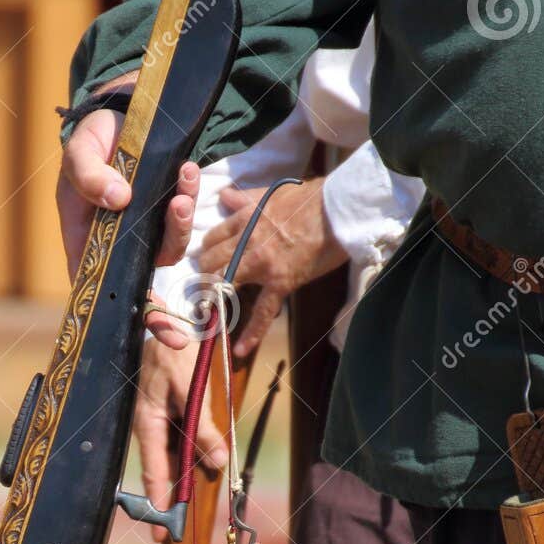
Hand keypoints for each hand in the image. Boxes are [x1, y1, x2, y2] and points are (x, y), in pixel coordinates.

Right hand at [56, 81, 198, 344]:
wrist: (122, 110)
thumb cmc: (92, 137)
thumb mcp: (81, 149)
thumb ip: (89, 174)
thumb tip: (116, 200)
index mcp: (84, 239)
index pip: (99, 288)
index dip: (121, 313)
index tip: (146, 327)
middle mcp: (114, 243)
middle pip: (137, 286)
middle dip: (160, 311)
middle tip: (183, 331)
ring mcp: (142, 230)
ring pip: (167, 249)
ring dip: (180, 226)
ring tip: (183, 193)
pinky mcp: (165, 212)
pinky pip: (181, 218)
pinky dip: (188, 197)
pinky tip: (189, 172)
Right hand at [132, 336, 227, 541]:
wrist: (168, 324)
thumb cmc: (174, 352)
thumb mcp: (190, 390)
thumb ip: (202, 427)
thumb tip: (217, 463)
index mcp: (148, 422)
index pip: (154, 470)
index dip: (158, 501)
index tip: (160, 528)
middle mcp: (151, 426)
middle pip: (163, 469)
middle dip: (168, 500)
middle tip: (171, 532)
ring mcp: (159, 421)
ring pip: (173, 457)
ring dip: (181, 480)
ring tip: (186, 509)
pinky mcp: (170, 414)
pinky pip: (179, 442)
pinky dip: (189, 457)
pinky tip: (201, 467)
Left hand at [199, 177, 347, 357]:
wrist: (339, 208)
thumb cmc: (312, 198)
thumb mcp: (272, 192)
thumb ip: (245, 197)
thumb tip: (225, 194)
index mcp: (244, 218)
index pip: (211, 239)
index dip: (206, 252)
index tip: (207, 262)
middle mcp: (246, 241)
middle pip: (209, 263)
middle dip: (204, 276)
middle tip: (205, 288)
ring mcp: (261, 264)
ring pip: (224, 284)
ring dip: (214, 299)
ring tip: (209, 314)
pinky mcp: (281, 281)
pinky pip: (263, 312)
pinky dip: (252, 333)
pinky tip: (240, 350)